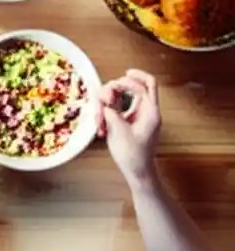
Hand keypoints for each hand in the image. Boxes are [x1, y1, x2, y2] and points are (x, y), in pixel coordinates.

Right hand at [97, 69, 160, 185]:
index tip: (119, 77)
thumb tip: (103, 96)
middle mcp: (145, 111)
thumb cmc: (132, 154)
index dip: (133, 78)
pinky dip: (107, 114)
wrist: (137, 172)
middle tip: (103, 101)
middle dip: (114, 91)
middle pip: (133, 88)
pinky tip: (102, 126)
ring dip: (106, 105)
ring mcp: (137, 115)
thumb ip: (111, 110)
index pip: (146, 85)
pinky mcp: (129, 121)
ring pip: (121, 98)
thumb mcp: (118, 130)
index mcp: (150, 112)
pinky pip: (116, 109)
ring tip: (100, 120)